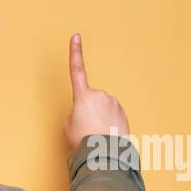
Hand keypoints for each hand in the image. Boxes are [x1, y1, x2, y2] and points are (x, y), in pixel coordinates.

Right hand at [64, 33, 129, 149]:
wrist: (105, 152)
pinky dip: (108, 123)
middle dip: (87, 110)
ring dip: (98, 118)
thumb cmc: (84, 140)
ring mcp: (113, 102)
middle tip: (85, 127)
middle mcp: (100, 95)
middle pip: (89, 99)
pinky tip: (105, 134)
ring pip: (102, 107)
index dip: (75, 52)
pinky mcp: (122, 112)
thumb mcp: (68, 125)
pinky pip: (112, 115)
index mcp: (83, 96)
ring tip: (96, 133)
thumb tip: (86, 111)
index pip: (77, 70)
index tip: (75, 37)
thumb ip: (75, 112)